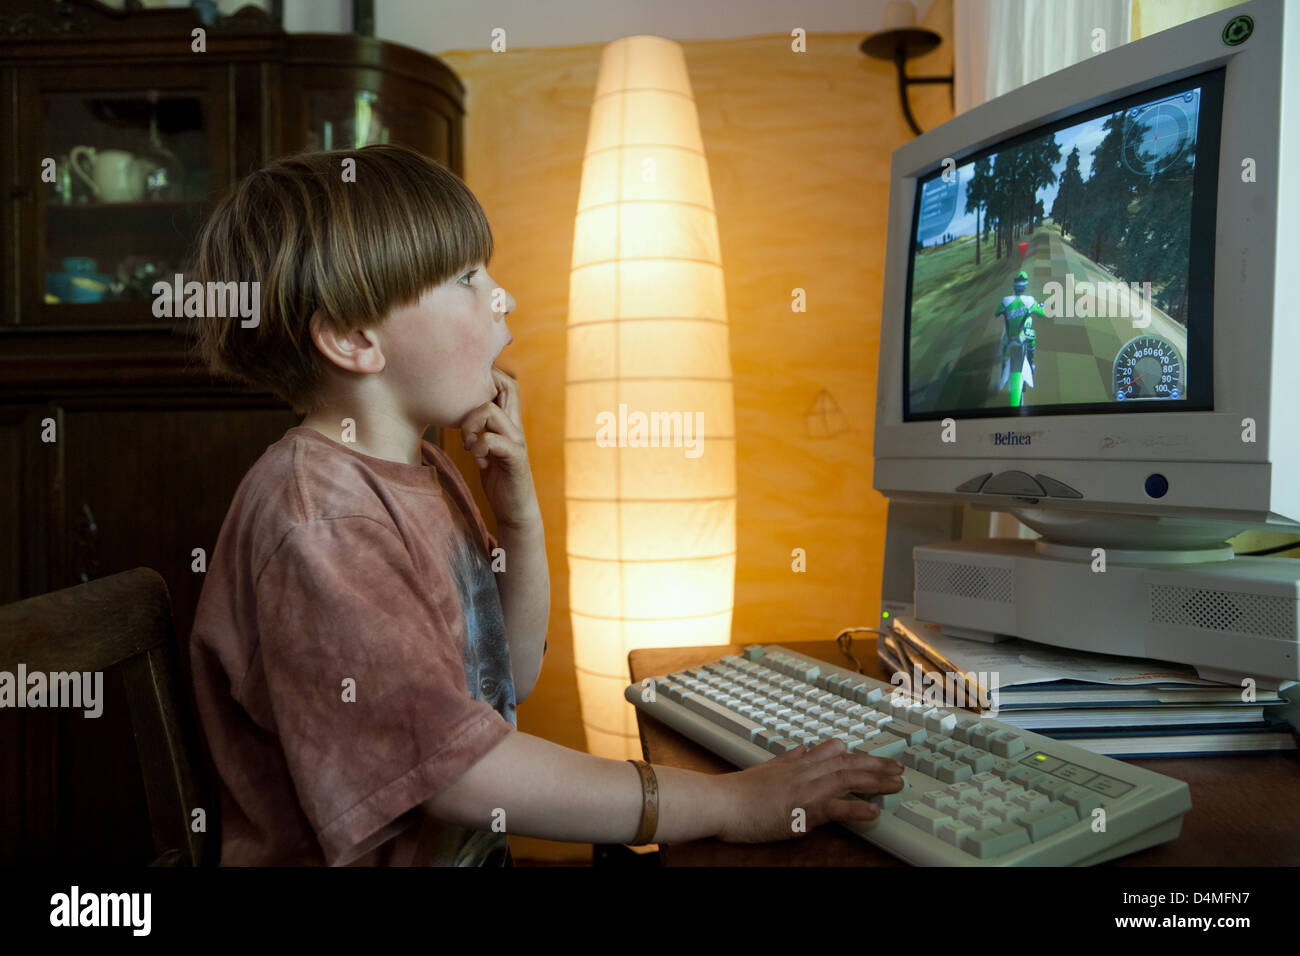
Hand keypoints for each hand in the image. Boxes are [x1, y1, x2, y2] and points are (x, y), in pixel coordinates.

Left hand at [458, 366, 539, 528]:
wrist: (515, 508)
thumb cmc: (498, 477)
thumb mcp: (486, 447)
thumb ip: (480, 429)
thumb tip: (455, 413)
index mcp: (510, 421)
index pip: (506, 384)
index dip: (489, 377)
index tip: (467, 395)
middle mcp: (516, 426)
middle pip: (506, 387)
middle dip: (477, 393)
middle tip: (466, 420)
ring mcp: (517, 441)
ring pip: (490, 412)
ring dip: (470, 425)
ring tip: (467, 442)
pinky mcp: (515, 458)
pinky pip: (492, 441)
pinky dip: (478, 447)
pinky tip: (476, 459)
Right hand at [715, 739, 904, 843]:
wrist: (722, 802)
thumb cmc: (738, 790)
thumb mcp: (766, 769)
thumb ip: (786, 760)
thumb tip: (801, 749)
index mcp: (797, 764)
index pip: (834, 753)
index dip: (859, 755)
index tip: (877, 757)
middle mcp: (806, 772)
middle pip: (849, 763)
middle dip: (877, 765)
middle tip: (899, 769)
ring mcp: (805, 789)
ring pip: (847, 779)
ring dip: (876, 781)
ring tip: (897, 784)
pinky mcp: (802, 809)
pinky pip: (835, 808)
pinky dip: (856, 807)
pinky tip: (874, 811)